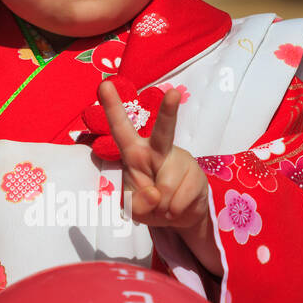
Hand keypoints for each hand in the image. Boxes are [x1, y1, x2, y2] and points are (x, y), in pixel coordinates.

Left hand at [97, 79, 222, 275]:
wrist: (179, 217)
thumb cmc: (150, 203)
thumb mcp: (134, 208)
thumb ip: (136, 203)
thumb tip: (156, 194)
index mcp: (135, 152)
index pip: (121, 128)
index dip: (112, 107)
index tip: (105, 85)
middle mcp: (159, 149)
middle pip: (163, 131)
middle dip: (169, 112)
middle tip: (173, 93)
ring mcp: (180, 161)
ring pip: (166, 188)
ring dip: (162, 207)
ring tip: (165, 205)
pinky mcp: (198, 175)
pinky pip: (180, 201)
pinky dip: (175, 212)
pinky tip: (178, 206)